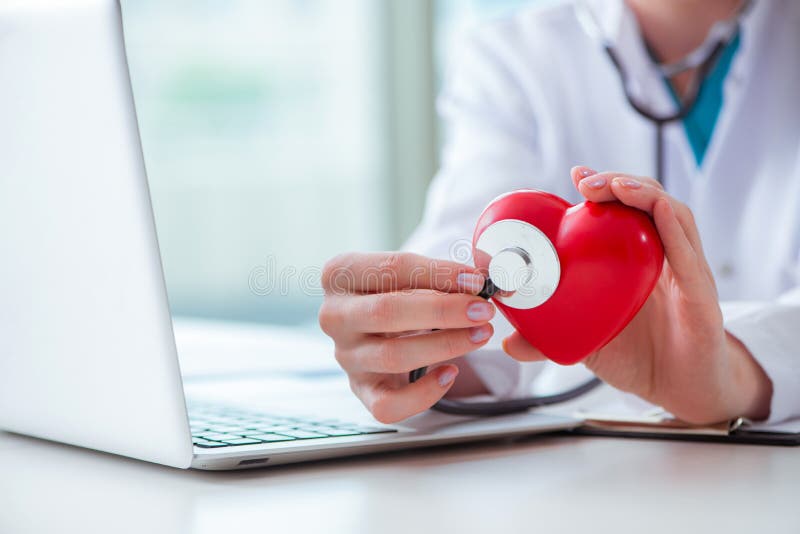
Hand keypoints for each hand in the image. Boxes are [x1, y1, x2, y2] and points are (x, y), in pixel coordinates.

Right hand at [319, 252, 495, 422]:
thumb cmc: (394, 292)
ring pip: (393, 356)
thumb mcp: (407, 273)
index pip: (392, 269)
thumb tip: (477, 283)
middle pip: (387, 312)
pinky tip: (450, 373)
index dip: (439, 274)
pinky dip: (424, 393)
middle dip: (442, 311)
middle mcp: (335, 316)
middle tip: (481, 310)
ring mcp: (346, 356)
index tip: (476, 281)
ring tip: (479, 335)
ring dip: (445, 345)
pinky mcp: (361, 390)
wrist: (376, 325)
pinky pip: (389, 404)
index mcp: (340, 274)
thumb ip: (436, 274)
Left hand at [503, 167, 772, 423]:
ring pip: (673, 216)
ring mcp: (687, 273)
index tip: (576, 176)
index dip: (605, 187)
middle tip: (585, 179)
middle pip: (649, 202)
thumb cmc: (639, 358)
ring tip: (615, 186)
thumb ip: (547, 338)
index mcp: (637, 262)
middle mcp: (665, 259)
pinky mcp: (702, 297)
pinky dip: (673, 227)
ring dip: (644, 193)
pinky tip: (656, 212)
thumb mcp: (584, 342)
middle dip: (617, 182)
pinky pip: (690, 255)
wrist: (681, 394)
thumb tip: (506, 340)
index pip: (626, 211)